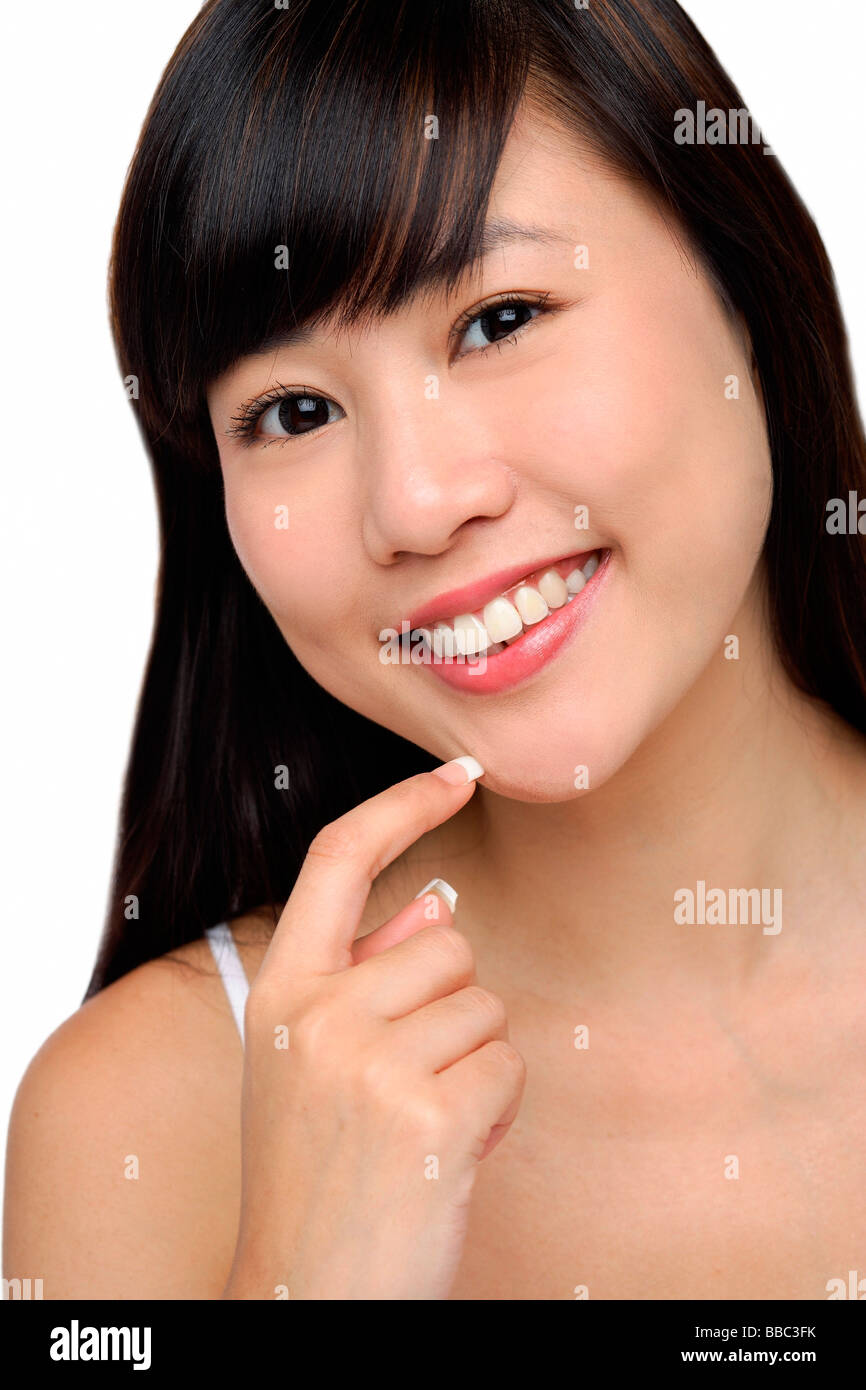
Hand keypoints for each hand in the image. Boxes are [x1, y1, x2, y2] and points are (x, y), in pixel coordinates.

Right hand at [222, 758, 525, 1300]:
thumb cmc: (315, 1174)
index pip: (337, 859)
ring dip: (476, 1064)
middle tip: (409, 1088)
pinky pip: (507, 1065)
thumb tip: (433, 902)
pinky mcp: (426, 1112)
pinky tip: (450, 1154)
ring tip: (422, 1125)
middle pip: (447, 942)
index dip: (401, 806)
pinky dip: (497, 1110)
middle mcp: (316, 1015)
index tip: (455, 774)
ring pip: (486, 1005)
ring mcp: (368, 1061)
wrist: (304, 1295)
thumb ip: (363, 979)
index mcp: (279, 994)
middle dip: (452, 1009)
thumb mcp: (310, 1066)